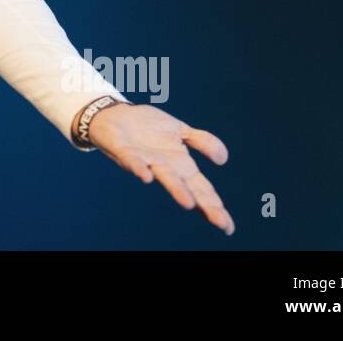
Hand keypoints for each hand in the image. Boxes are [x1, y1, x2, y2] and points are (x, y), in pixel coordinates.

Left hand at [86, 103, 234, 234]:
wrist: (114, 115)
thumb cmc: (148, 127)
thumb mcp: (181, 130)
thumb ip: (202, 142)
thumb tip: (223, 159)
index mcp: (180, 165)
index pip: (202, 189)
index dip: (215, 206)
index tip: (228, 227)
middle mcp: (164, 167)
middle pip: (187, 187)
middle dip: (203, 204)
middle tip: (218, 221)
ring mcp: (145, 160)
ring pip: (163, 176)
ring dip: (176, 188)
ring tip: (189, 203)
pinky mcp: (124, 151)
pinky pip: (132, 160)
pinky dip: (138, 168)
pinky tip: (146, 176)